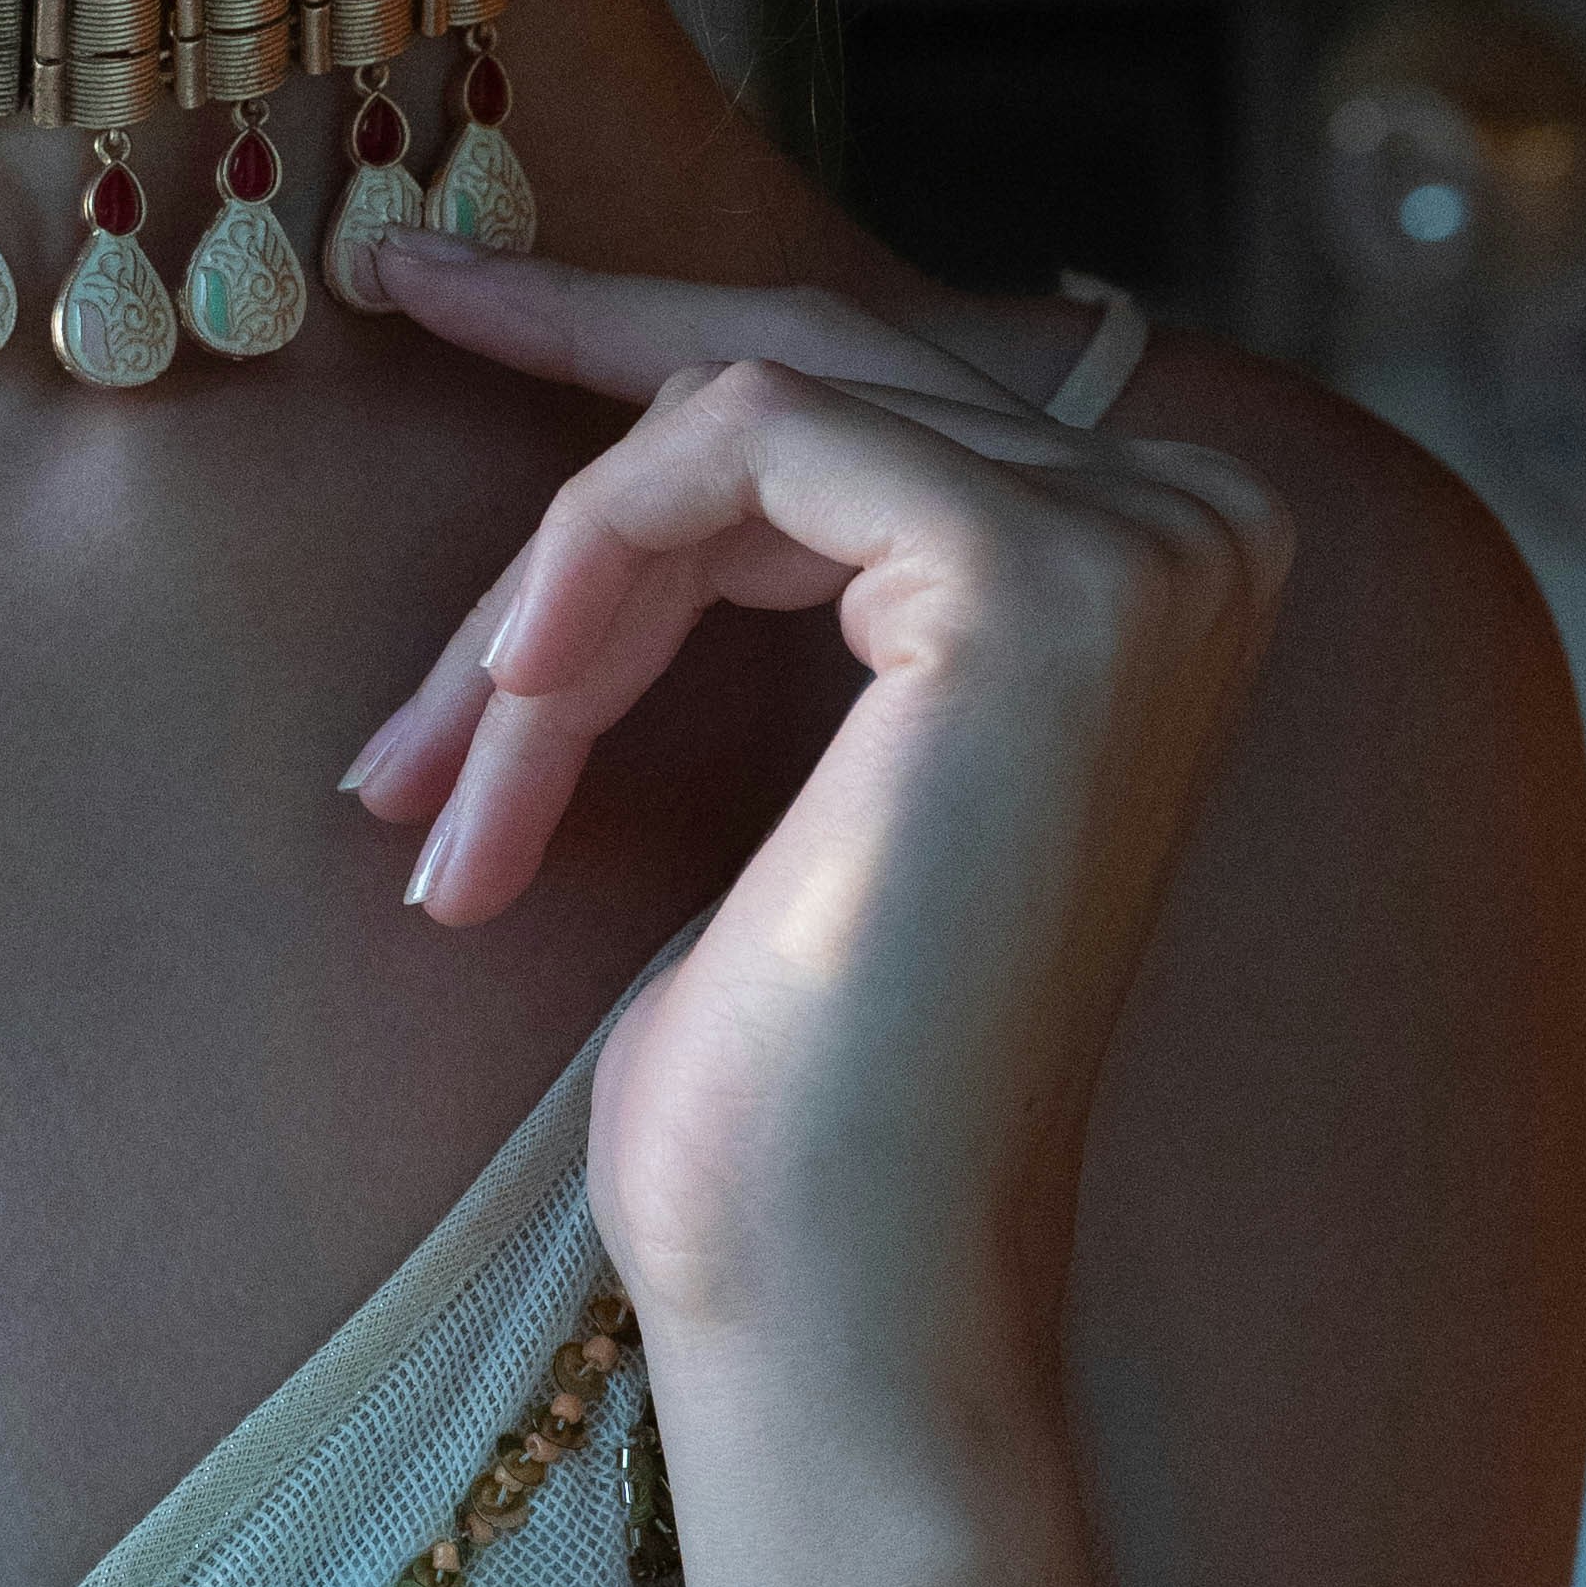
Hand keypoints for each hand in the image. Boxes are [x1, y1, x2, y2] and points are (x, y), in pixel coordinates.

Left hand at [344, 249, 1291, 1396]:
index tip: (420, 287)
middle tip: (390, 487)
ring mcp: (1144, 543)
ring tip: (446, 798)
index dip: (614, 344)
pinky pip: (739, 436)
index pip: (844, 393)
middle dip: (551, 518)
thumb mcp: (759, 770)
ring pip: (734, 415)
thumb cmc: (784, 1099)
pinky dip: (591, 559)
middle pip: (784, 390)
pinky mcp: (1045, 575)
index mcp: (1149, 568)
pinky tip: (519, 716)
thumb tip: (601, 428)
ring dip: (547, 610)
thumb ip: (754, 576)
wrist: (837, 1299)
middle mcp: (1195, 524)